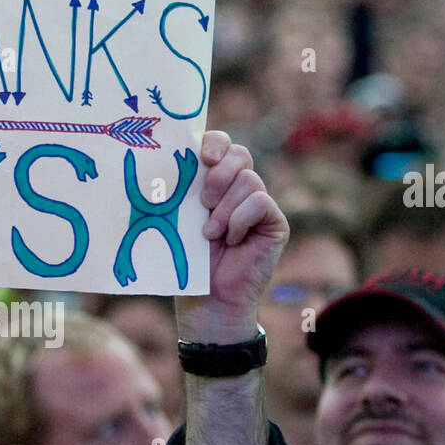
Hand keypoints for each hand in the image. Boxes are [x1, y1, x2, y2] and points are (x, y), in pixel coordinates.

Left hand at [176, 130, 287, 343]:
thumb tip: (170, 160)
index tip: (201, 157)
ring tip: (210, 233)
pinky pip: (261, 202)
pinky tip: (231, 240)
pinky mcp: (274, 222)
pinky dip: (240, 219)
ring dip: (225, 208)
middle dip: (218, 174)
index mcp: (213, 182)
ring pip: (249, 180)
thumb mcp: (180, 219)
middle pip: (239, 155)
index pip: (220, 145)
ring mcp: (258, 205)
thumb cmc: (188, 261)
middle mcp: (238, 189)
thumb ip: (183, 190)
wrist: (206, 300)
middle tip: (203, 202)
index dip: (214, 143)